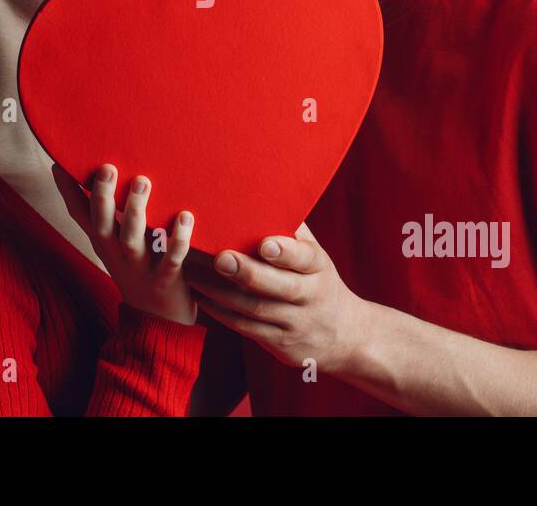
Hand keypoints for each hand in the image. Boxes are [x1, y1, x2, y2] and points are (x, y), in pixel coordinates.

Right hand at [52, 161, 198, 325]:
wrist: (160, 322)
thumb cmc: (139, 269)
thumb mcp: (117, 244)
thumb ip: (110, 214)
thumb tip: (104, 172)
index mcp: (104, 243)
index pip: (80, 215)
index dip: (68, 192)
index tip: (59, 164)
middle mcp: (116, 254)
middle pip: (102, 225)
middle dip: (102, 197)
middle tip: (107, 167)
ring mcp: (140, 268)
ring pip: (132, 239)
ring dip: (135, 210)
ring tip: (142, 181)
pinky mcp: (166, 280)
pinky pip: (171, 259)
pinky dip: (178, 239)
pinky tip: (185, 216)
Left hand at [184, 222, 364, 372]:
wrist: (343, 334)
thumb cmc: (316, 280)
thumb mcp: (315, 256)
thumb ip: (292, 232)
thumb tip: (264, 193)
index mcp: (318, 268)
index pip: (305, 259)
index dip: (285, 252)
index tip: (264, 244)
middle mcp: (310, 296)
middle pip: (280, 287)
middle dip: (248, 273)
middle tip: (220, 259)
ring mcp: (295, 323)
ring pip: (256, 309)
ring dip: (221, 291)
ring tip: (193, 273)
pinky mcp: (280, 343)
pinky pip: (246, 328)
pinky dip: (221, 312)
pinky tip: (201, 296)